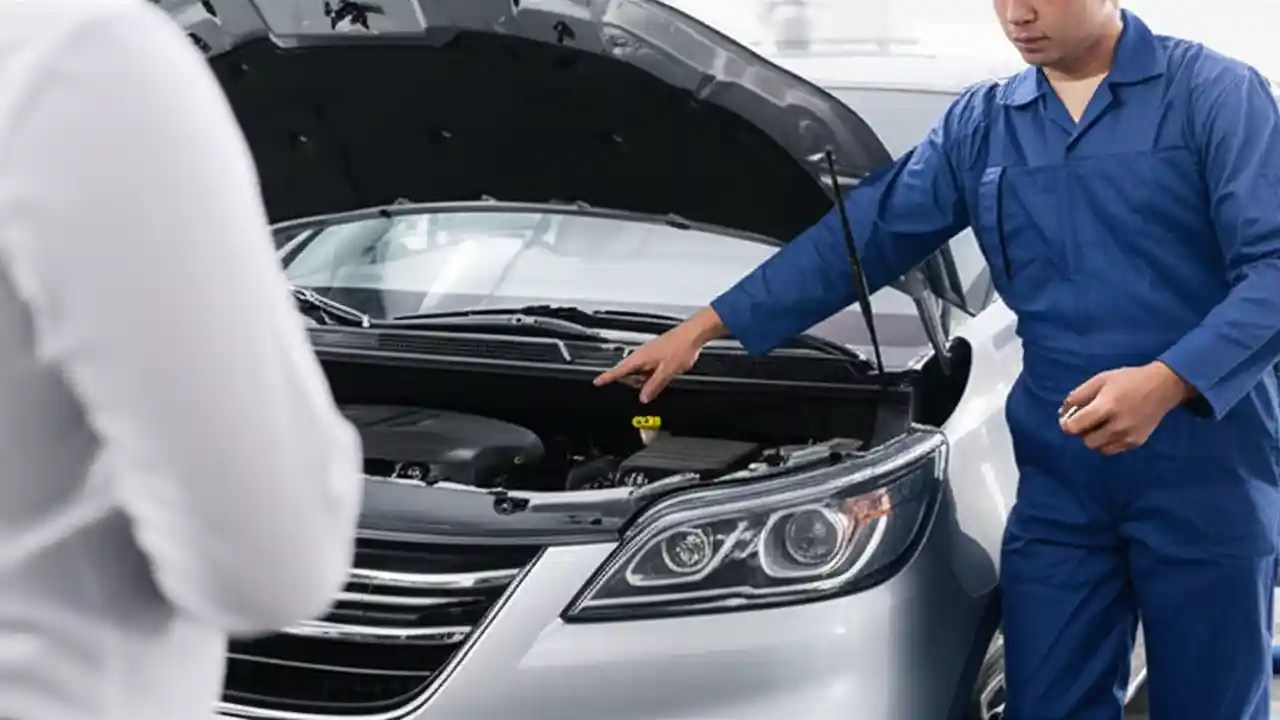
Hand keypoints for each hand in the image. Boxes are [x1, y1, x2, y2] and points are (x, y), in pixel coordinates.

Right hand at [593, 307, 724, 403]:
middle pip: (629, 372)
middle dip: (632, 382)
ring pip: (640, 371)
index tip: (597, 382)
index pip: (619, 370)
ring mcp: (650, 353)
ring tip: (659, 380)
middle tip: (643, 391)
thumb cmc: (680, 346)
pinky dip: (652, 374)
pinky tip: (663, 376)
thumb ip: (654, 385)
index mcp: (640, 358)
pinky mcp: (658, 353)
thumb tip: (643, 397)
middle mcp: (643, 355)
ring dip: (644, 379)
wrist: (694, 334)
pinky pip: (649, 367)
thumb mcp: (666, 371)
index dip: (607, 377)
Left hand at [1059, 361, 1197, 454]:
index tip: (1068, 419)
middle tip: (1088, 419)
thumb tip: (1062, 412)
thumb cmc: (1128, 380)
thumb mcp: (1100, 380)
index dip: (1067, 425)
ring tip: (1102, 423)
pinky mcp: (1136, 442)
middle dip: (1083, 431)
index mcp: (1106, 406)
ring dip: (1095, 438)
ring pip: (1098, 448)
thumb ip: (1078, 395)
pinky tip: (1113, 428)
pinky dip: (1107, 442)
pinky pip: (1112, 449)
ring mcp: (1129, 435)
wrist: (1162, 387)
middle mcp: (1118, 425)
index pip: (1075, 427)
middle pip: (1086, 441)